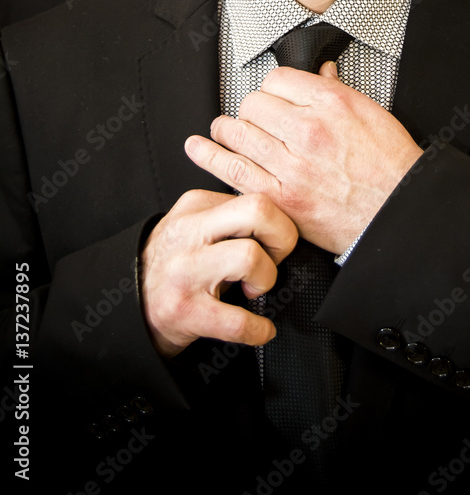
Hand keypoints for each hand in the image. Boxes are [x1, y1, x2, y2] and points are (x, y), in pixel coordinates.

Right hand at [141, 189, 297, 357]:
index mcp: (196, 206)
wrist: (129, 305)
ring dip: (266, 279)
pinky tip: (260, 329)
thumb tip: (279, 221)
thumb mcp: (194, 225)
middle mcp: (189, 233)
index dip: (278, 223)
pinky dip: (258, 329)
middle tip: (276, 258)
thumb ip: (229, 215)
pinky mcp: (184, 310)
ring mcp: (185, 271)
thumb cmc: (173, 264)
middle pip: (259, 210)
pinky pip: (238, 320)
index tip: (274, 243)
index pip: (257, 197)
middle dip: (283, 237)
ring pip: (250, 256)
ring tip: (254, 289)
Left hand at [184, 63, 422, 254]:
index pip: (277, 79)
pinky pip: (233, 171)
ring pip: (237, 132)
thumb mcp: (371, 113)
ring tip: (224, 130)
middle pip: (253, 103)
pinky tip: (198, 147)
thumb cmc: (389, 166)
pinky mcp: (280, 197)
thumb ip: (338, 90)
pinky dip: (210, 157)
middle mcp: (307, 130)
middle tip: (255, 118)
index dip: (272, 87)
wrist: (397, 213)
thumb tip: (320, 73)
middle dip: (251, 109)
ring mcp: (290, 165)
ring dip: (226, 129)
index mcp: (331, 104)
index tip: (273, 96)